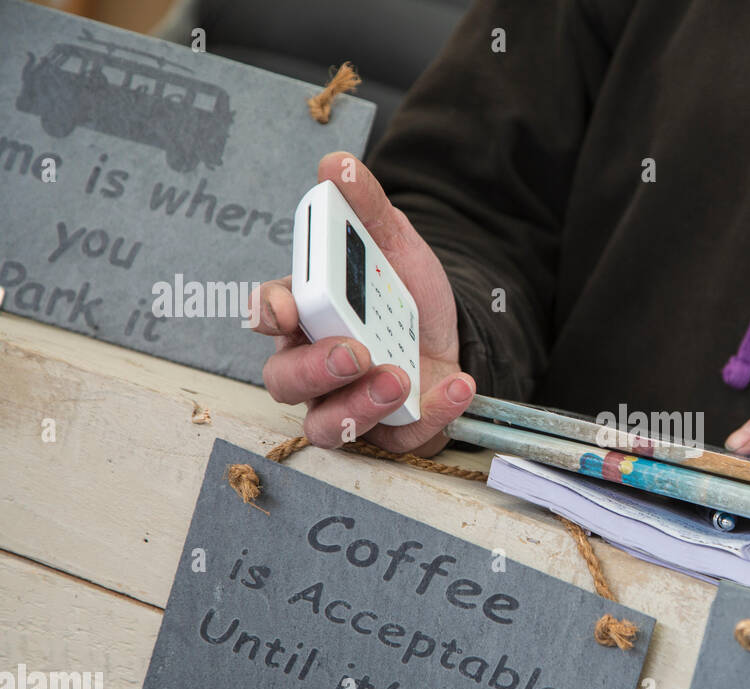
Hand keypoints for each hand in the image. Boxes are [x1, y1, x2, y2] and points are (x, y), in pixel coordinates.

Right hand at [248, 152, 473, 455]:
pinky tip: (456, 386)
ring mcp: (348, 404)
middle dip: (316, 369)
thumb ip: (367, 208)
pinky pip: (397, 439)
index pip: (268, 317)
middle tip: (355, 350)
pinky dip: (429, 416)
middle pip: (286, 382)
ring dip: (360, 405)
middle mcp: (315, 367)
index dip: (270, 314)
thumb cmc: (405, 292)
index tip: (288, 308)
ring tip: (400, 376)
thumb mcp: (395, 243)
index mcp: (305, 314)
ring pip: (328, 426)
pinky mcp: (389, 432)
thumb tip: (339, 165)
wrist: (458, 330)